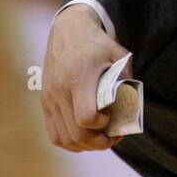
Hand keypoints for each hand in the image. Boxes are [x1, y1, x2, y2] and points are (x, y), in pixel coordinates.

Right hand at [41, 5, 129, 152]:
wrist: (68, 30)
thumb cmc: (97, 44)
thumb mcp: (118, 54)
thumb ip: (126, 79)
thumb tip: (131, 106)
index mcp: (79, 78)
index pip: (86, 118)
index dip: (102, 125)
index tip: (111, 116)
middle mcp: (60, 90)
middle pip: (76, 134)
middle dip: (98, 143)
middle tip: (112, 138)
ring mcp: (50, 98)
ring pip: (63, 138)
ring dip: (84, 146)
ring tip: (99, 139)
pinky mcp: (45, 102)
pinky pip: (53, 134)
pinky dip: (69, 142)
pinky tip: (83, 138)